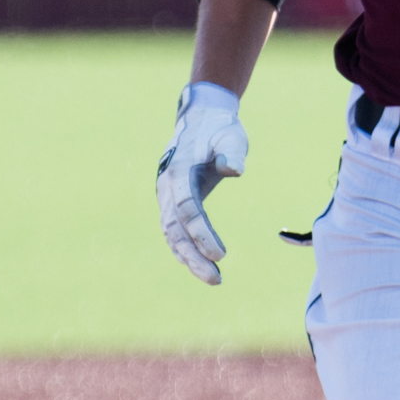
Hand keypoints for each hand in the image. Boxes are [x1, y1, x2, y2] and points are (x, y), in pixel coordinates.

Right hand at [156, 82, 249, 284]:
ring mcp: (165, 196)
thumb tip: (234, 170)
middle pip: (175, 230)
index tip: (221, 254)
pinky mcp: (171, 202)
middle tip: (216, 279)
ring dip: (189, 258)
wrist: (200, 119)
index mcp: (178, 171)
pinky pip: (174, 231)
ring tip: (214, 279)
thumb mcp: (231, 135)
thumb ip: (232, 152)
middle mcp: (166, 187)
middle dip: (193, 256)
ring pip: (171, 235)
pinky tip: (200, 265)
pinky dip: (184, 249)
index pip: (188, 209)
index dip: (202, 234)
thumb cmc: (219, 129)